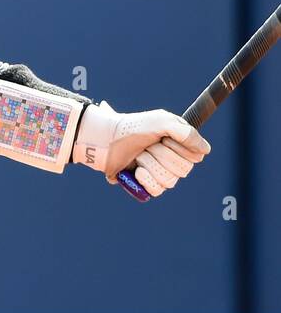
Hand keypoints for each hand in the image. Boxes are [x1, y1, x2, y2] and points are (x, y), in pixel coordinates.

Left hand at [73, 101, 211, 196]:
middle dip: (162, 155)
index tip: (163, 137)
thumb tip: (206, 150)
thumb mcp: (162, 122)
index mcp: (180, 145)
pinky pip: (157, 191)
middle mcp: (173, 160)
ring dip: (151, 165)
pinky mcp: (145, 184)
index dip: (179, 148)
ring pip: (170, 180)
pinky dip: (145, 179)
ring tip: (139, 155)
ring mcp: (159, 173)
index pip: (195, 157)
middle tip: (148, 145)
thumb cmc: (134, 127)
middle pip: (183, 170)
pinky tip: (136, 170)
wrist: (106, 138)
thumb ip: (187, 134)